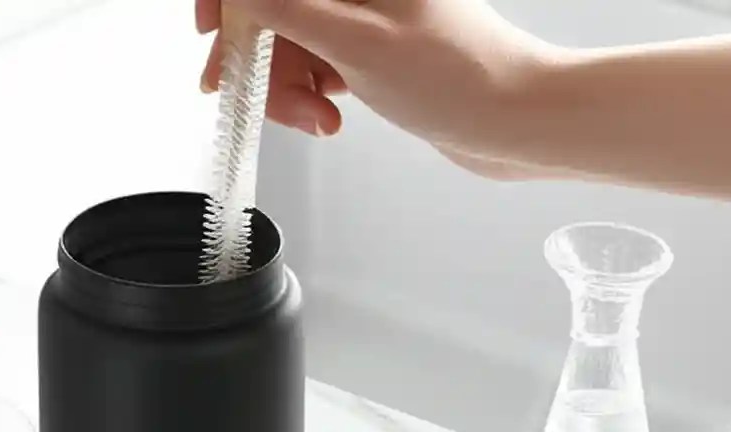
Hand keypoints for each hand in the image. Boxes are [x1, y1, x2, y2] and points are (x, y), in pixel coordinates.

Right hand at [196, 0, 563, 160]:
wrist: (517, 121)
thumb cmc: (459, 78)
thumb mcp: (352, 40)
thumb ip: (281, 4)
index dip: (230, 1)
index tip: (214, 32)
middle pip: (273, 6)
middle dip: (259, 56)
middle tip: (249, 94)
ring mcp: (366, 9)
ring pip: (290, 38)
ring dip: (287, 85)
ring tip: (315, 115)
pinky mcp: (372, 42)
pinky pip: (315, 59)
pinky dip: (311, 90)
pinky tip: (330, 112)